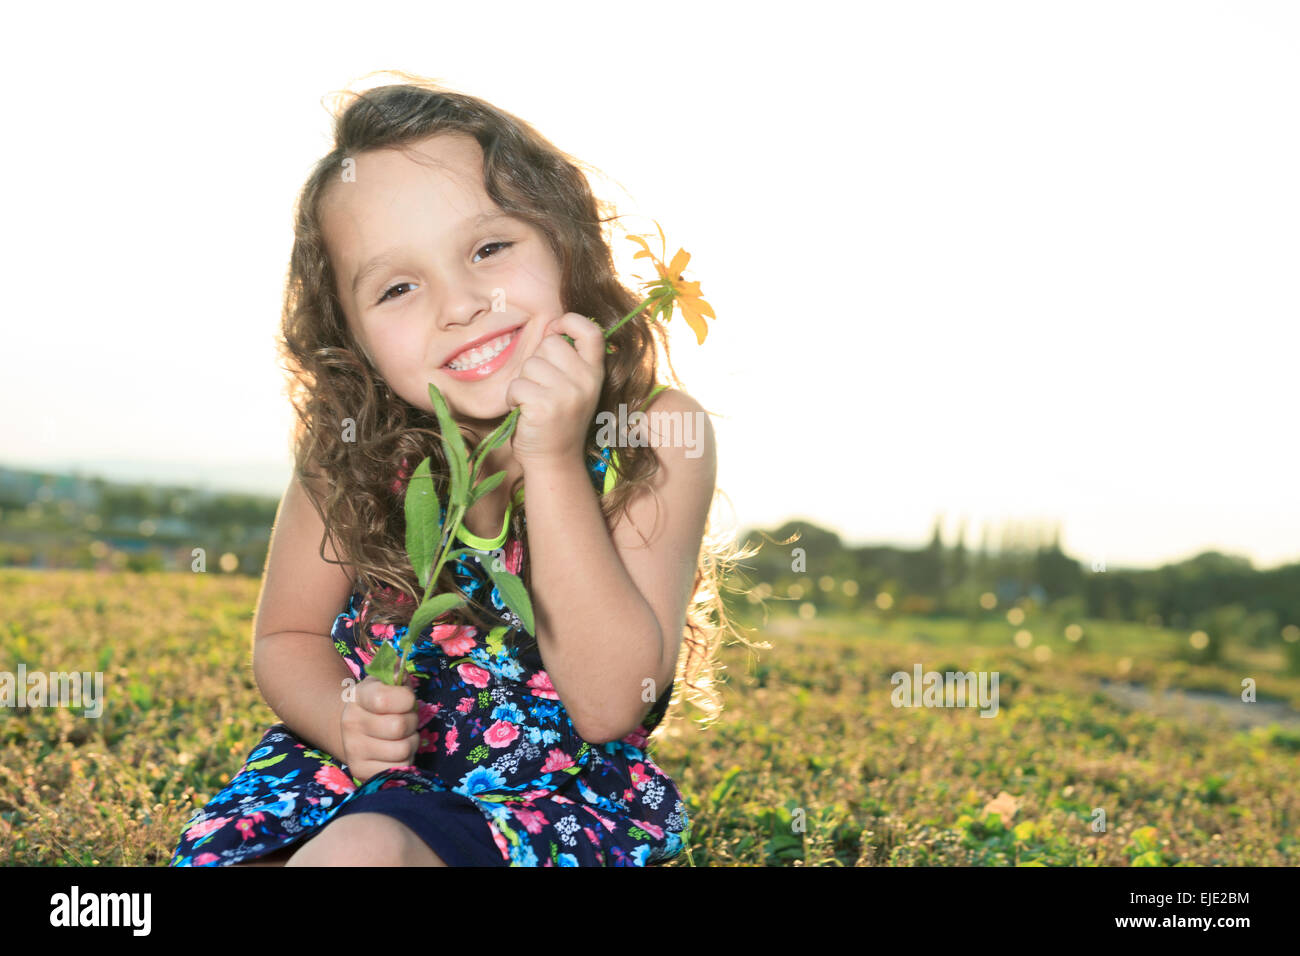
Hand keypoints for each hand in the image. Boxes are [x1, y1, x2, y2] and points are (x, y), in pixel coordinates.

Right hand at [339, 675, 419, 783]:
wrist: (355, 730)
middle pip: (399, 726)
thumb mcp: (387, 683)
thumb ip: (397, 672)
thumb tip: (400, 671)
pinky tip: (395, 752)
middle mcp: (350, 723)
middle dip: (411, 722)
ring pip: (402, 750)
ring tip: (401, 736)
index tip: (406, 700)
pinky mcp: (361, 771)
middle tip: (405, 720)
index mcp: (358, 696)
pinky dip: (405, 761)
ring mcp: (353, 750)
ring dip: (410, 742)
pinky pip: (399, 769)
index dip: (406, 699)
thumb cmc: (381, 704)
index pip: (385, 699)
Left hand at [505, 312, 605, 468]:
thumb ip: (568, 360)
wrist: (555, 461)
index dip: (569, 322)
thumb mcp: (575, 388)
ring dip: (523, 382)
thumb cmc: (557, 421)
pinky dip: (512, 398)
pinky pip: (517, 385)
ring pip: (530, 364)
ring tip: (532, 402)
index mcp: (595, 373)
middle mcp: (586, 381)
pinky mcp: (545, 406)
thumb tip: (550, 329)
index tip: (554, 330)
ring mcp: (567, 394)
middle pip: (549, 344)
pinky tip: (522, 411)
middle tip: (541, 389)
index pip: (591, 331)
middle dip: (537, 362)